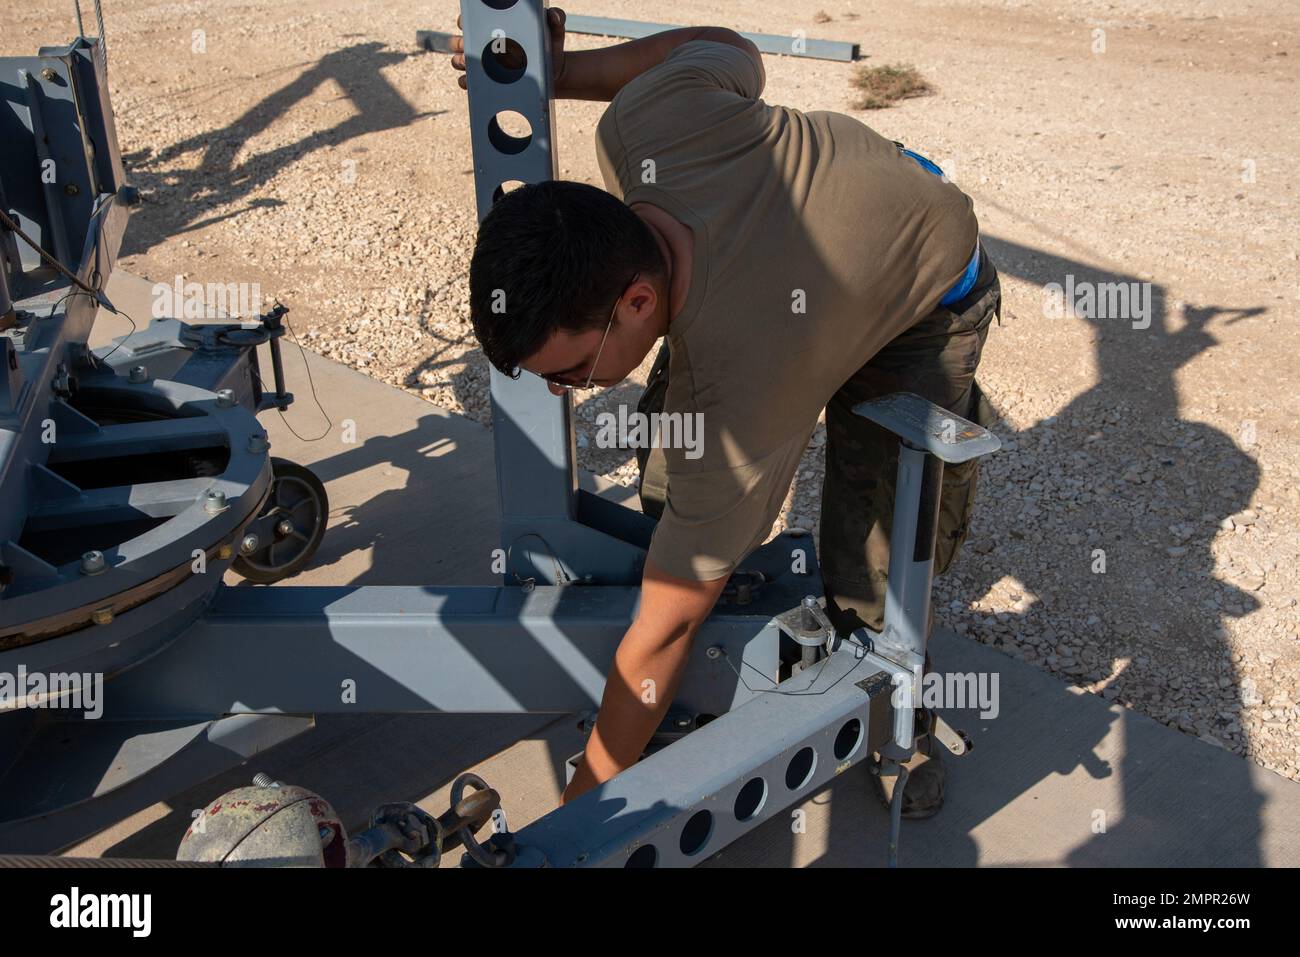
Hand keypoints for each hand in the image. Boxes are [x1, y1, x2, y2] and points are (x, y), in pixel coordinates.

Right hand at [449, 7, 567, 91]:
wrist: (554, 77)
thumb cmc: (551, 49)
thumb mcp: (554, 33)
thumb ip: (556, 19)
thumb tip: (554, 15)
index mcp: (495, 28)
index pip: (472, 21)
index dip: (464, 20)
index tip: (466, 23)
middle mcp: (485, 45)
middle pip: (459, 41)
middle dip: (458, 42)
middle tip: (468, 45)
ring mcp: (484, 65)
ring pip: (459, 61)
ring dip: (460, 62)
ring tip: (469, 64)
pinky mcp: (487, 84)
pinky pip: (468, 83)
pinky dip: (466, 82)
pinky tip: (471, 83)